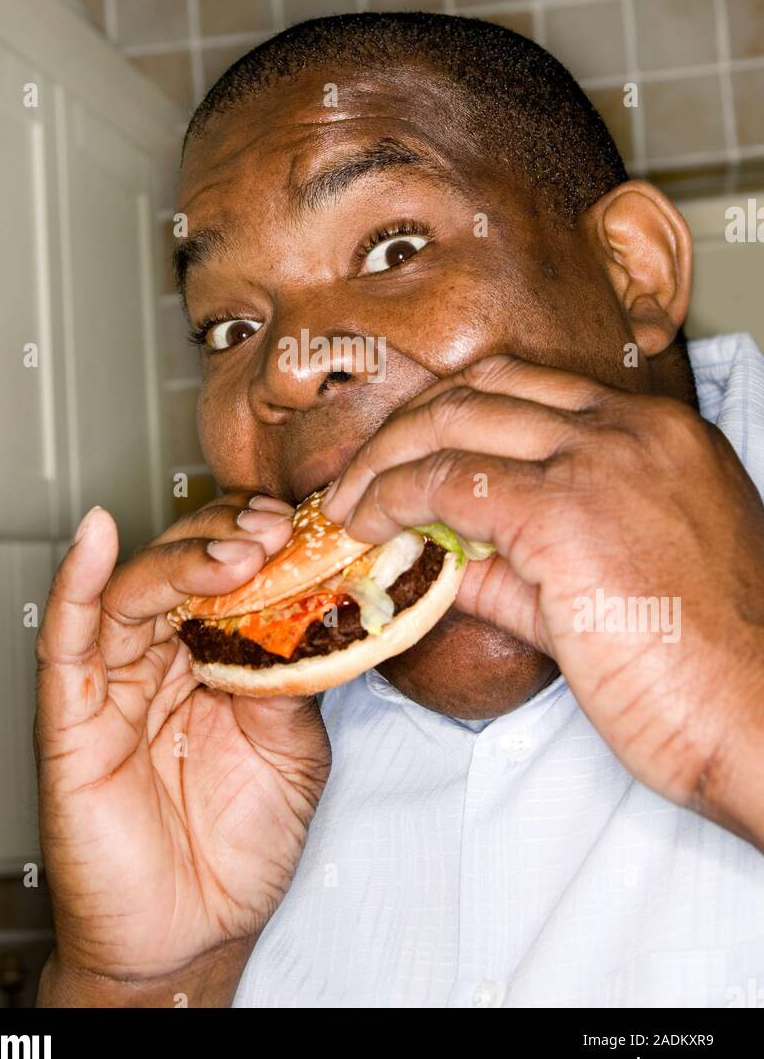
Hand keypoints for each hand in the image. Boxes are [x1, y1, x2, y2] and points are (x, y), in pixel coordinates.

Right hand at [35, 491, 330, 998]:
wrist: (193, 935)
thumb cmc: (238, 847)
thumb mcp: (293, 748)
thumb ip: (294, 676)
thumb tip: (322, 602)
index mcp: (211, 657)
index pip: (226, 573)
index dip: (258, 539)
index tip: (301, 524)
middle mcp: (159, 660)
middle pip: (179, 568)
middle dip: (225, 540)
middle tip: (271, 534)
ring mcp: (113, 685)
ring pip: (133, 594)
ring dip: (180, 560)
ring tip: (232, 552)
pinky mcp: (72, 720)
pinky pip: (66, 644)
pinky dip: (76, 584)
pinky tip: (96, 539)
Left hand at [322, 355, 763, 845]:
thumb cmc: (711, 671)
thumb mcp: (626, 585)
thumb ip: (529, 559)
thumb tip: (446, 552)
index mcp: (656, 435)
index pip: (526, 388)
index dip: (450, 419)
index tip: (405, 461)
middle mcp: (630, 429)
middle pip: (481, 387)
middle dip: (404, 428)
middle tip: (358, 479)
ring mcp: (599, 462)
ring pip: (454, 421)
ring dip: (384, 459)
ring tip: (347, 504)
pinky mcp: (564, 514)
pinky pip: (447, 484)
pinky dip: (392, 499)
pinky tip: (367, 527)